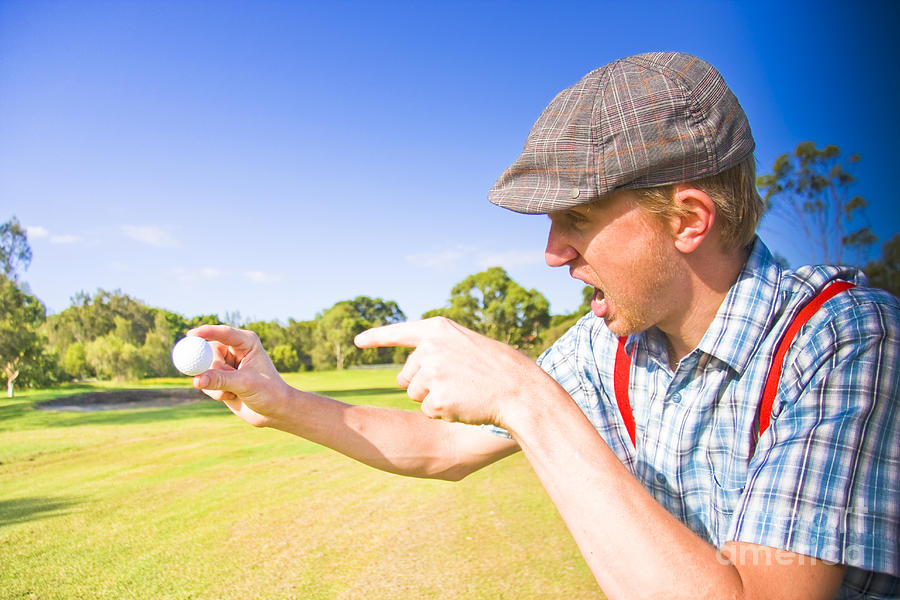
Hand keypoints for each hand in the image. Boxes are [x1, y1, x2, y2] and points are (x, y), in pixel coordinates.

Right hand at [187, 325, 290, 427]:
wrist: (273, 411)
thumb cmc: (269, 393)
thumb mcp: (245, 384)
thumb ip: (220, 380)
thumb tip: (196, 379)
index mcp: (247, 342)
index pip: (223, 333)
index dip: (205, 332)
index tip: (190, 335)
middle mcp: (234, 350)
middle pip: (208, 350)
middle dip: (207, 365)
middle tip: (199, 373)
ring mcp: (226, 364)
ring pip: (204, 368)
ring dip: (214, 383)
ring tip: (233, 391)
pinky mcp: (219, 378)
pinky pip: (204, 382)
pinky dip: (213, 392)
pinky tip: (230, 396)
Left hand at [354, 316, 557, 427]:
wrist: (520, 391)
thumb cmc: (499, 369)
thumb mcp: (468, 345)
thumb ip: (439, 349)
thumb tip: (407, 376)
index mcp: (438, 329)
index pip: (399, 332)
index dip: (377, 337)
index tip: (359, 342)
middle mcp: (429, 348)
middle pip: (406, 376)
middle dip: (423, 385)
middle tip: (457, 383)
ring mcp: (431, 374)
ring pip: (415, 395)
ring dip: (434, 399)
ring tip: (465, 392)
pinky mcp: (435, 400)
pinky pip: (427, 412)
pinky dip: (443, 414)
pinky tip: (465, 405)